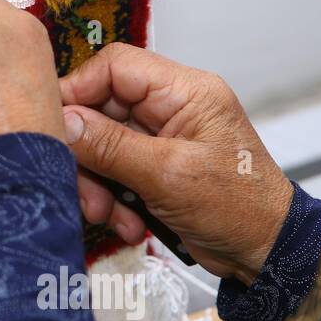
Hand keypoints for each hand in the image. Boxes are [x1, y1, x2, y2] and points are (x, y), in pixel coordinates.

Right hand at [59, 43, 292, 284]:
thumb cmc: (241, 209)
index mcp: (186, 91)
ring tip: (109, 215)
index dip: (78, 90)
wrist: (266, 254)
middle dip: (87, 153)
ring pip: (102, 144)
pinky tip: (127, 221)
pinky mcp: (154, 166)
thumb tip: (64, 121)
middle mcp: (172, 107)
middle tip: (83, 190)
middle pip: (101, 109)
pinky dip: (112, 197)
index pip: (115, 66)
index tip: (53, 123)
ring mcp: (162, 138)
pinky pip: (114, 170)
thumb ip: (111, 146)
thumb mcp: (168, 176)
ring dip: (97, 183)